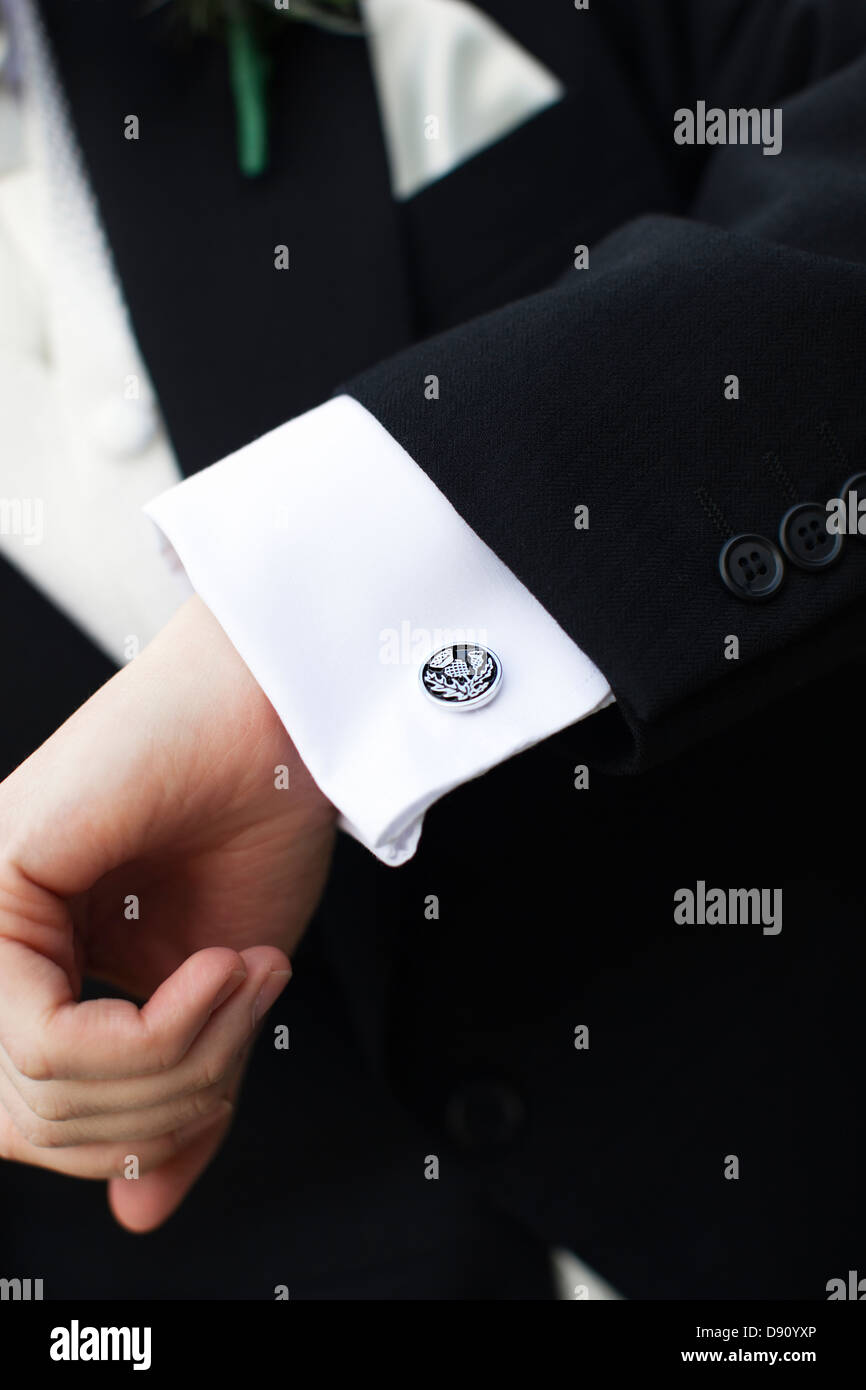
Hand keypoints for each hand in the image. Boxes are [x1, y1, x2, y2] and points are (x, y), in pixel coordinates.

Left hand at [0, 595, 335, 1230]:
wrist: (287, 717)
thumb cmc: (257, 813)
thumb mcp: (220, 999)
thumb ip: (174, 1102)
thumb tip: (139, 1207)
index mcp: (41, 964)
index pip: (37, 1124)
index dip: (145, 1135)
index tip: (229, 1067)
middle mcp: (2, 940)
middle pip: (34, 1128)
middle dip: (171, 1102)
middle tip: (244, 1014)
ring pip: (36, 1094)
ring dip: (177, 1061)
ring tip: (239, 978)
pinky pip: (43, 1036)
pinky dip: (158, 1030)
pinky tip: (214, 967)